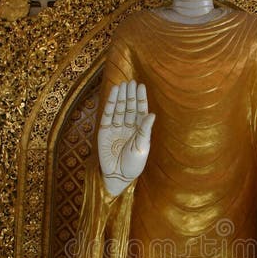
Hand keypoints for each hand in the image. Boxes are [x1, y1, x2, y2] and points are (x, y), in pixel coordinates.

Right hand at [97, 80, 154, 195]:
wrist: (117, 176)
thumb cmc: (133, 165)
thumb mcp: (142, 148)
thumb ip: (145, 131)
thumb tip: (152, 114)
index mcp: (140, 130)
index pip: (141, 111)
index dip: (141, 98)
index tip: (141, 86)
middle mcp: (128, 126)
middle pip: (129, 107)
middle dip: (130, 94)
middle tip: (131, 81)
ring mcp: (116, 127)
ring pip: (119, 108)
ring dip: (121, 96)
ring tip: (122, 84)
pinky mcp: (104, 130)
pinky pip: (108, 114)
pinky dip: (111, 103)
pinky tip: (113, 93)